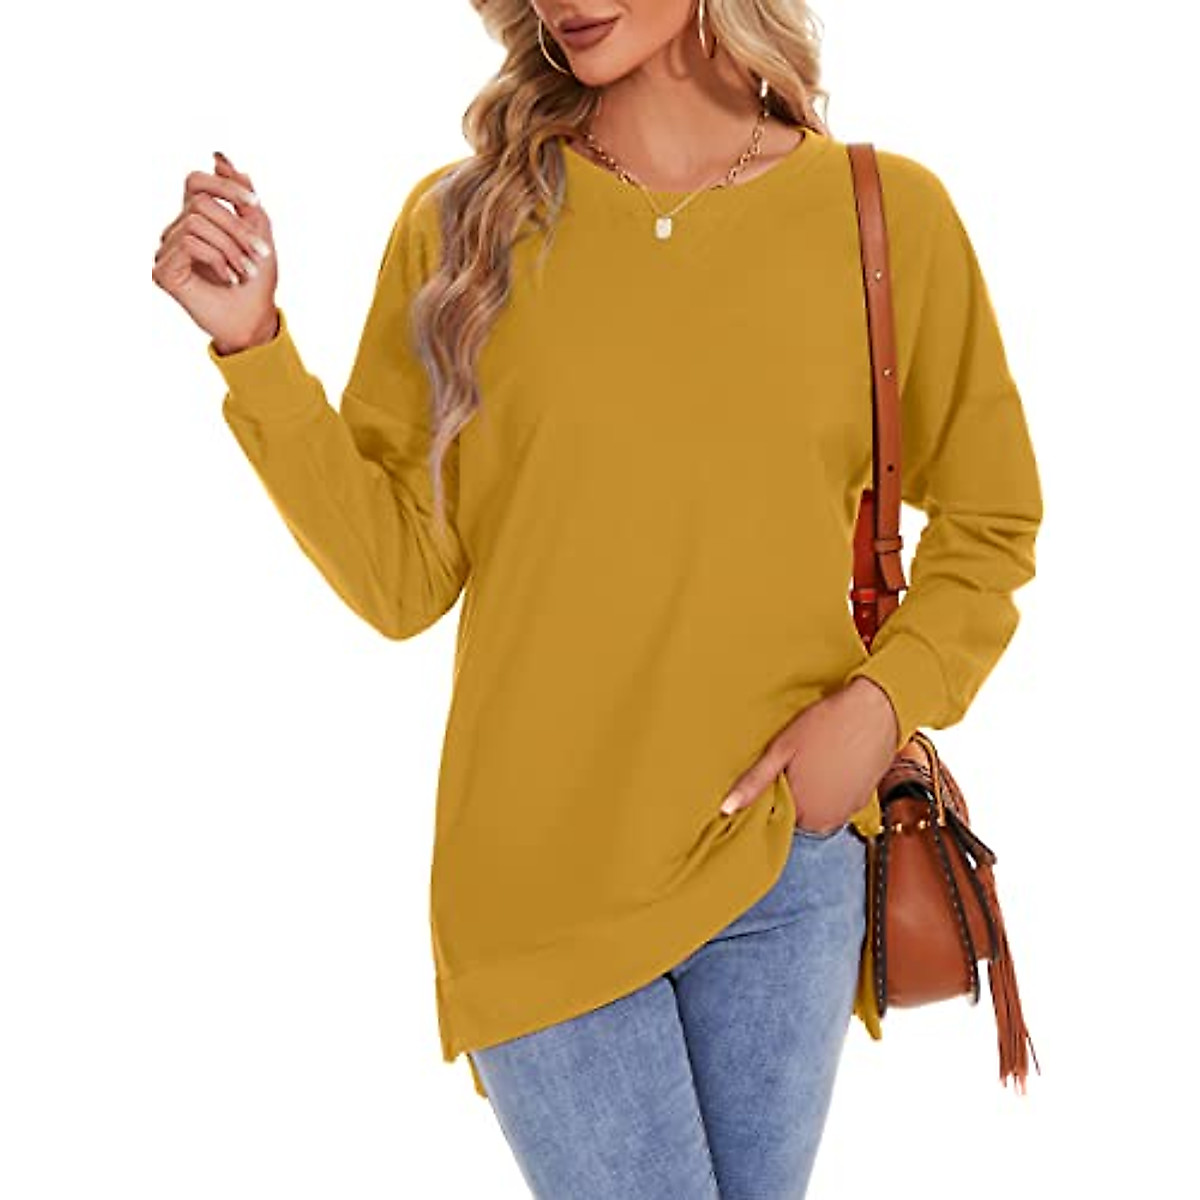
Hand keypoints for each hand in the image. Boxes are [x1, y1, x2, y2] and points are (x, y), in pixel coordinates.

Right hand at [151, 151, 279, 353]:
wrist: (254, 321)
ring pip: (196, 223)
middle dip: (238, 227)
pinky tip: (229, 279)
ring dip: (232, 247)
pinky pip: (189, 244)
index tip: (254, 203)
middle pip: (201, 203)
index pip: (196, 182)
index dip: (224, 186)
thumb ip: (241, 195)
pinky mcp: (162, 272)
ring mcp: (166, 251)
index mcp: (196, 219)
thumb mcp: (258, 230)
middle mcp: (176, 232)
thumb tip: (218, 156)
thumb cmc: (257, 280)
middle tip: (261, 253)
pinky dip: (218, 259)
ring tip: (246, 271)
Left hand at [718, 678, 899, 833]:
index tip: (779, 769)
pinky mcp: (863, 801)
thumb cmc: (827, 724)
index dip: (774, 790)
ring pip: (818, 809)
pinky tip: (834, 762)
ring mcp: (847, 812)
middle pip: (798, 815)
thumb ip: (754, 782)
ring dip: (814, 791)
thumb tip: (727, 808)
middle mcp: (826, 820)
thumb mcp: (781, 749)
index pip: (775, 815)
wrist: (876, 710)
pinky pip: (838, 802)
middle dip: (794, 792)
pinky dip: (833, 788)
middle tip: (798, 759)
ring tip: (817, 758)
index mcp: (802, 810)